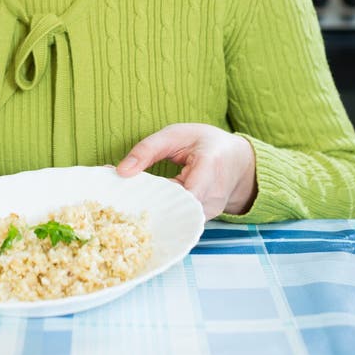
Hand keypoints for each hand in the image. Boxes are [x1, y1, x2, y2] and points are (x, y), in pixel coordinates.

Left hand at [116, 123, 256, 219]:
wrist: (239, 161)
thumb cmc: (206, 143)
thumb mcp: (176, 134)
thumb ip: (148, 149)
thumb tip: (120, 171)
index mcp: (210, 167)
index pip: (185, 191)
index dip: (157, 196)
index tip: (130, 193)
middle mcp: (212, 195)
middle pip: (175, 209)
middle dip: (146, 205)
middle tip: (116, 199)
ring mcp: (210, 212)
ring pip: (175, 218)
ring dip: (150, 210)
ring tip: (125, 201)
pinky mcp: (204, 220)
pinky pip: (179, 219)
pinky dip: (160, 213)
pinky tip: (142, 206)